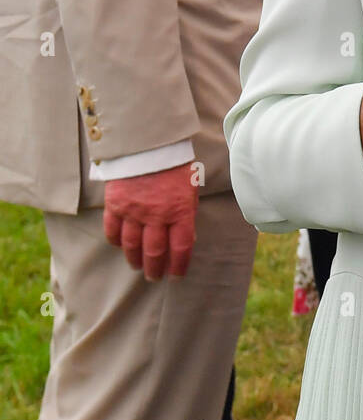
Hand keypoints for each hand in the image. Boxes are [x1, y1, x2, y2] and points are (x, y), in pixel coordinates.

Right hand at [103, 163, 199, 279]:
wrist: (148, 142)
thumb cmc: (174, 164)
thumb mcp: (190, 187)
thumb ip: (187, 212)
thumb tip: (186, 237)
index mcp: (181, 210)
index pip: (181, 248)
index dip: (179, 265)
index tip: (177, 275)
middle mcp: (157, 215)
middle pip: (155, 252)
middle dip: (155, 269)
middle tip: (154, 277)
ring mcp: (134, 211)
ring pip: (132, 246)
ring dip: (135, 260)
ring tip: (137, 266)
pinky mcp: (116, 204)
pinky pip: (113, 230)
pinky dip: (117, 241)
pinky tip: (121, 246)